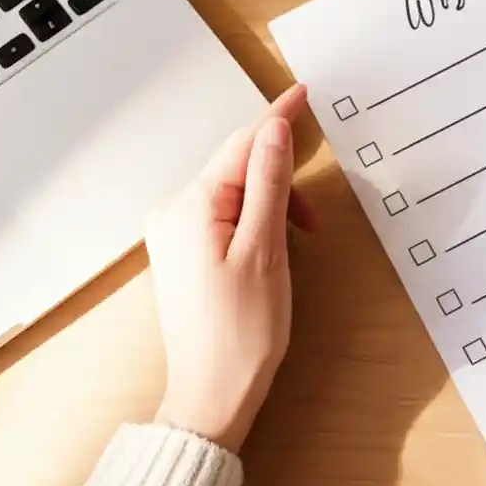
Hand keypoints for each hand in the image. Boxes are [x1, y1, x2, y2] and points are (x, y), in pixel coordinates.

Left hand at [147, 84, 314, 451]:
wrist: (211, 394)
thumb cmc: (242, 332)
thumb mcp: (265, 249)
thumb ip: (268, 184)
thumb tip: (273, 129)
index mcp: (191, 206)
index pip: (242, 144)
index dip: (277, 118)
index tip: (303, 92)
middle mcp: (172, 211)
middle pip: (237, 166)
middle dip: (280, 180)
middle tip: (313, 222)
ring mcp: (172, 232)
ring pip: (233, 192)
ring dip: (271, 204)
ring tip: (296, 245)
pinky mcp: (180, 252)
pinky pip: (222, 214)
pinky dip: (254, 220)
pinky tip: (271, 247)